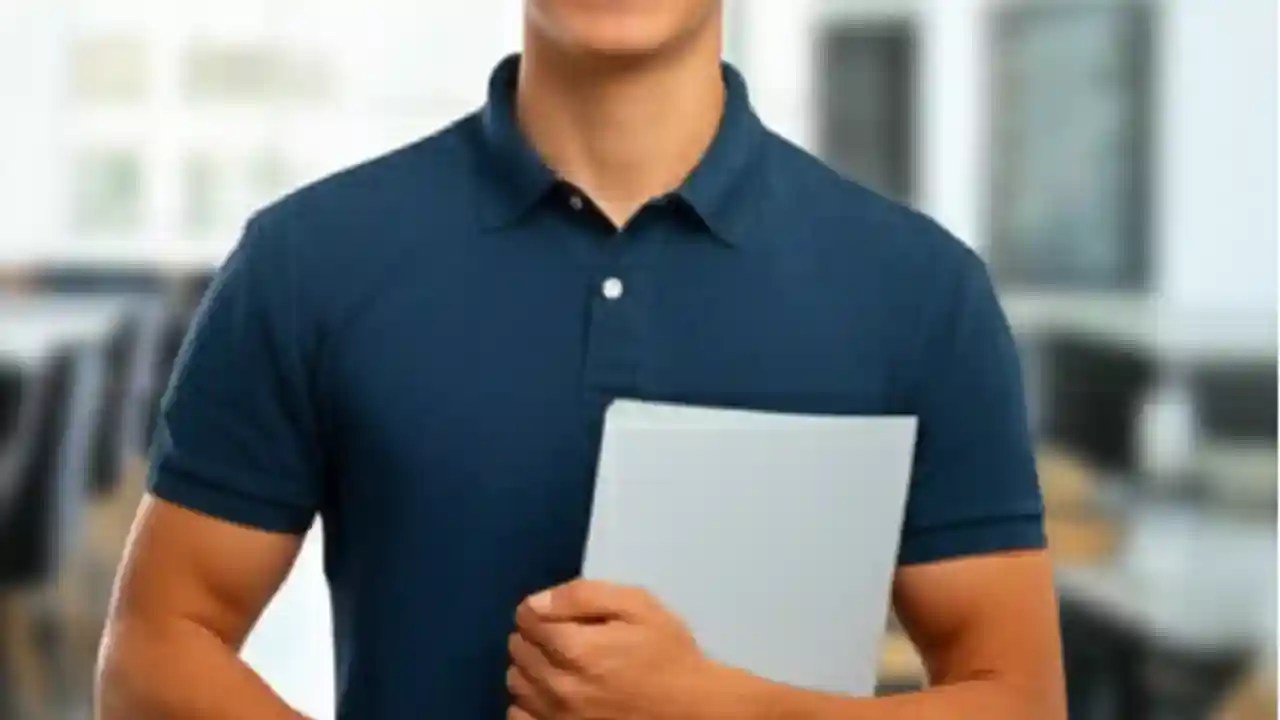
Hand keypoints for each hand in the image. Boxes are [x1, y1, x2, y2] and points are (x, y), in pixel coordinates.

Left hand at [507, 579, 733, 719]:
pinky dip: (528, 703)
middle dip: (536, 635)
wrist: (691, 709)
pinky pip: (518, 717)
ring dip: (530, 667)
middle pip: (517, 648)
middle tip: (565, 636)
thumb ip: (584, 596)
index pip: (526, 617)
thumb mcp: (638, 606)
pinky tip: (552, 695)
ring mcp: (555, 716)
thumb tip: (538, 602)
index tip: (563, 614)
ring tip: (559, 665)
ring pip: (515, 681)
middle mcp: (557, 685)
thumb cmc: (668, 653)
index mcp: (575, 648)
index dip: (543, 609)